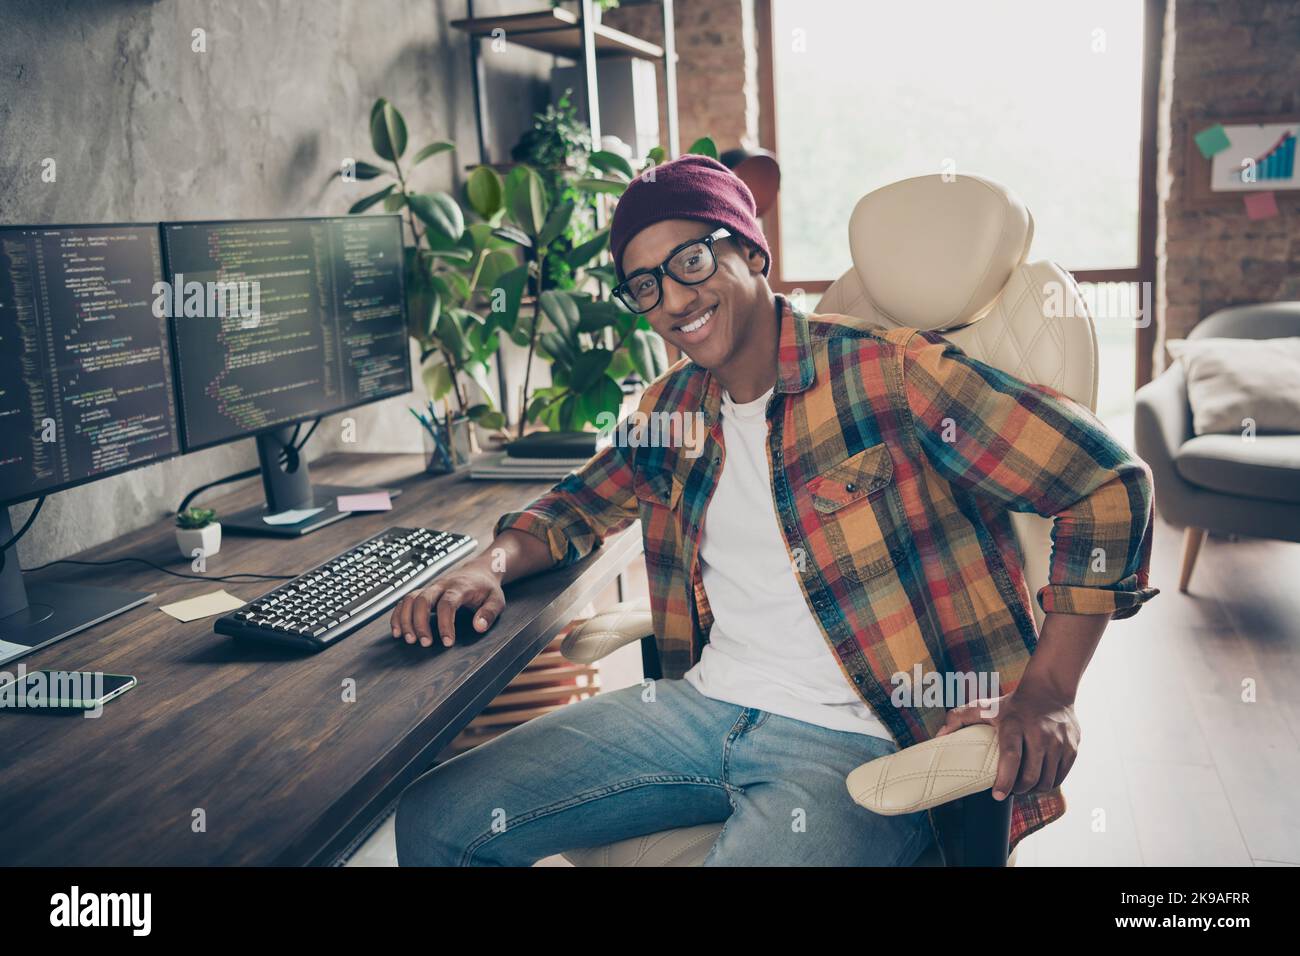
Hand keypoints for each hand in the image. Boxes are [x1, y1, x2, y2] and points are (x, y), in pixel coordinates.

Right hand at [389, 557, 504, 647]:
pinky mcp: (424, 592)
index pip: (448, 603)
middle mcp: (442, 585)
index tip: (447, 642)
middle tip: (425, 643)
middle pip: (423, 600)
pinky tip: (397, 631)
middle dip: (420, 623)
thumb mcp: (497, 599)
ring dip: (406, 619)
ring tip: (409, 639)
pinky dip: (398, 615)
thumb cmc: (486, 588)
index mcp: (460, 587)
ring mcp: (431, 588)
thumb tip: (479, 627)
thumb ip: (489, 613)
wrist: (480, 571)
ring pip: (410, 599)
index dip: (445, 623)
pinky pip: (405, 601)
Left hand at [934, 683, 1080, 801]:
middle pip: (1030, 775)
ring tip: (1024, 786)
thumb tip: (938, 736)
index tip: (997, 795)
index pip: (1010, 757)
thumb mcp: (984, 707)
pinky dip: (1049, 783)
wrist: (1049, 690)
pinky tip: (1039, 780)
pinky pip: (1060, 776)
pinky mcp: (1072, 747)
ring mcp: (1059, 741)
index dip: (1004, 779)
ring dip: (1034, 790)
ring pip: (1047, 780)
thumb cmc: (1012, 704)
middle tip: (1010, 790)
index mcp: (1014, 724)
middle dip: (1018, 789)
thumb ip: (958, 718)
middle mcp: (1039, 733)